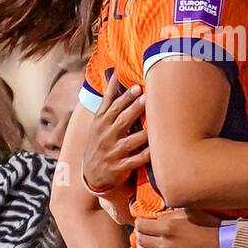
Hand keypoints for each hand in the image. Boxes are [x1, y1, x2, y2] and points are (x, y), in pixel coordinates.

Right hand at [82, 75, 149, 192]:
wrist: (91, 174)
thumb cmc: (100, 140)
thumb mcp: (99, 120)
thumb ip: (109, 98)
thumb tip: (113, 73)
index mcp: (101, 123)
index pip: (113, 108)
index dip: (125, 98)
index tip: (137, 88)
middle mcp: (106, 136)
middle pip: (121, 121)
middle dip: (134, 109)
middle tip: (146, 98)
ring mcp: (112, 153)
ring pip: (130, 141)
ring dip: (143, 134)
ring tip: (155, 125)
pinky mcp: (119, 167)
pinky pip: (135, 161)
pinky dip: (145, 156)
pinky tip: (156, 151)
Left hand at [134, 209, 223, 247]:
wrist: (226, 247)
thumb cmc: (210, 225)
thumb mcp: (189, 212)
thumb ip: (170, 214)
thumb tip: (157, 216)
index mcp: (168, 228)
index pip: (141, 225)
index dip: (139, 222)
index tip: (142, 221)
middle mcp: (166, 245)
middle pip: (141, 240)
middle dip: (139, 234)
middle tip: (142, 232)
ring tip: (144, 244)